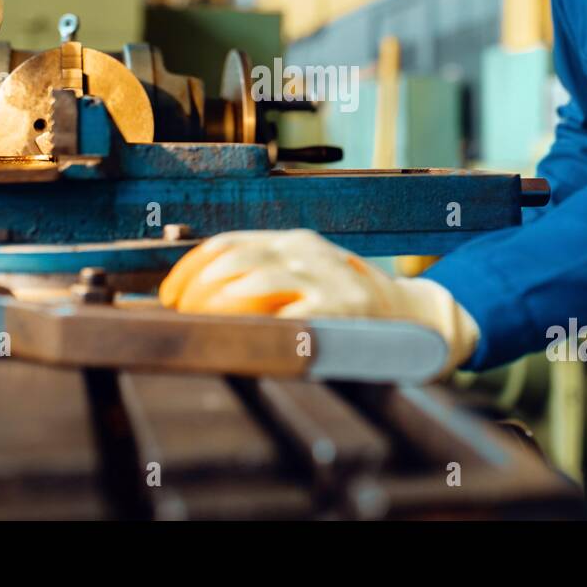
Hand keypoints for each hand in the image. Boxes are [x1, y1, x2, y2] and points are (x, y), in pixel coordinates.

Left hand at [159, 229, 479, 374]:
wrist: (417, 318)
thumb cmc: (350, 307)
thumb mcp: (307, 278)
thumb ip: (265, 280)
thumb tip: (196, 300)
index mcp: (293, 242)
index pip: (226, 244)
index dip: (189, 270)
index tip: (168, 297)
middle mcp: (306, 252)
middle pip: (232, 262)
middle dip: (196, 293)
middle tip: (181, 321)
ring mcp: (324, 279)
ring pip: (251, 285)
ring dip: (215, 310)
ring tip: (201, 332)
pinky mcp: (339, 311)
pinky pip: (285, 318)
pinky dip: (255, 329)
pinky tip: (239, 343)